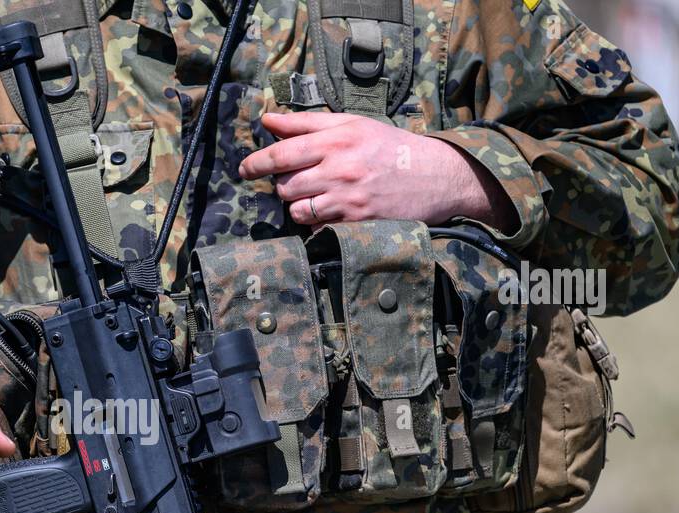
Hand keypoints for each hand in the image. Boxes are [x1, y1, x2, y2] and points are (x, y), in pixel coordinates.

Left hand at [240, 112, 513, 229]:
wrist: (434, 176)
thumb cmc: (388, 147)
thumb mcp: (351, 124)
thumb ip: (306, 123)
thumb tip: (267, 119)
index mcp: (336, 139)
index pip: (281, 153)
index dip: (255, 163)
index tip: (244, 169)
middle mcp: (338, 168)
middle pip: (283, 184)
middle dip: (281, 185)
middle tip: (293, 181)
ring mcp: (346, 198)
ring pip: (295, 208)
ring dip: (296, 205)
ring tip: (313, 196)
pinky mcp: (354, 223)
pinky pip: (315, 228)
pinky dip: (313, 222)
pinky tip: (326, 213)